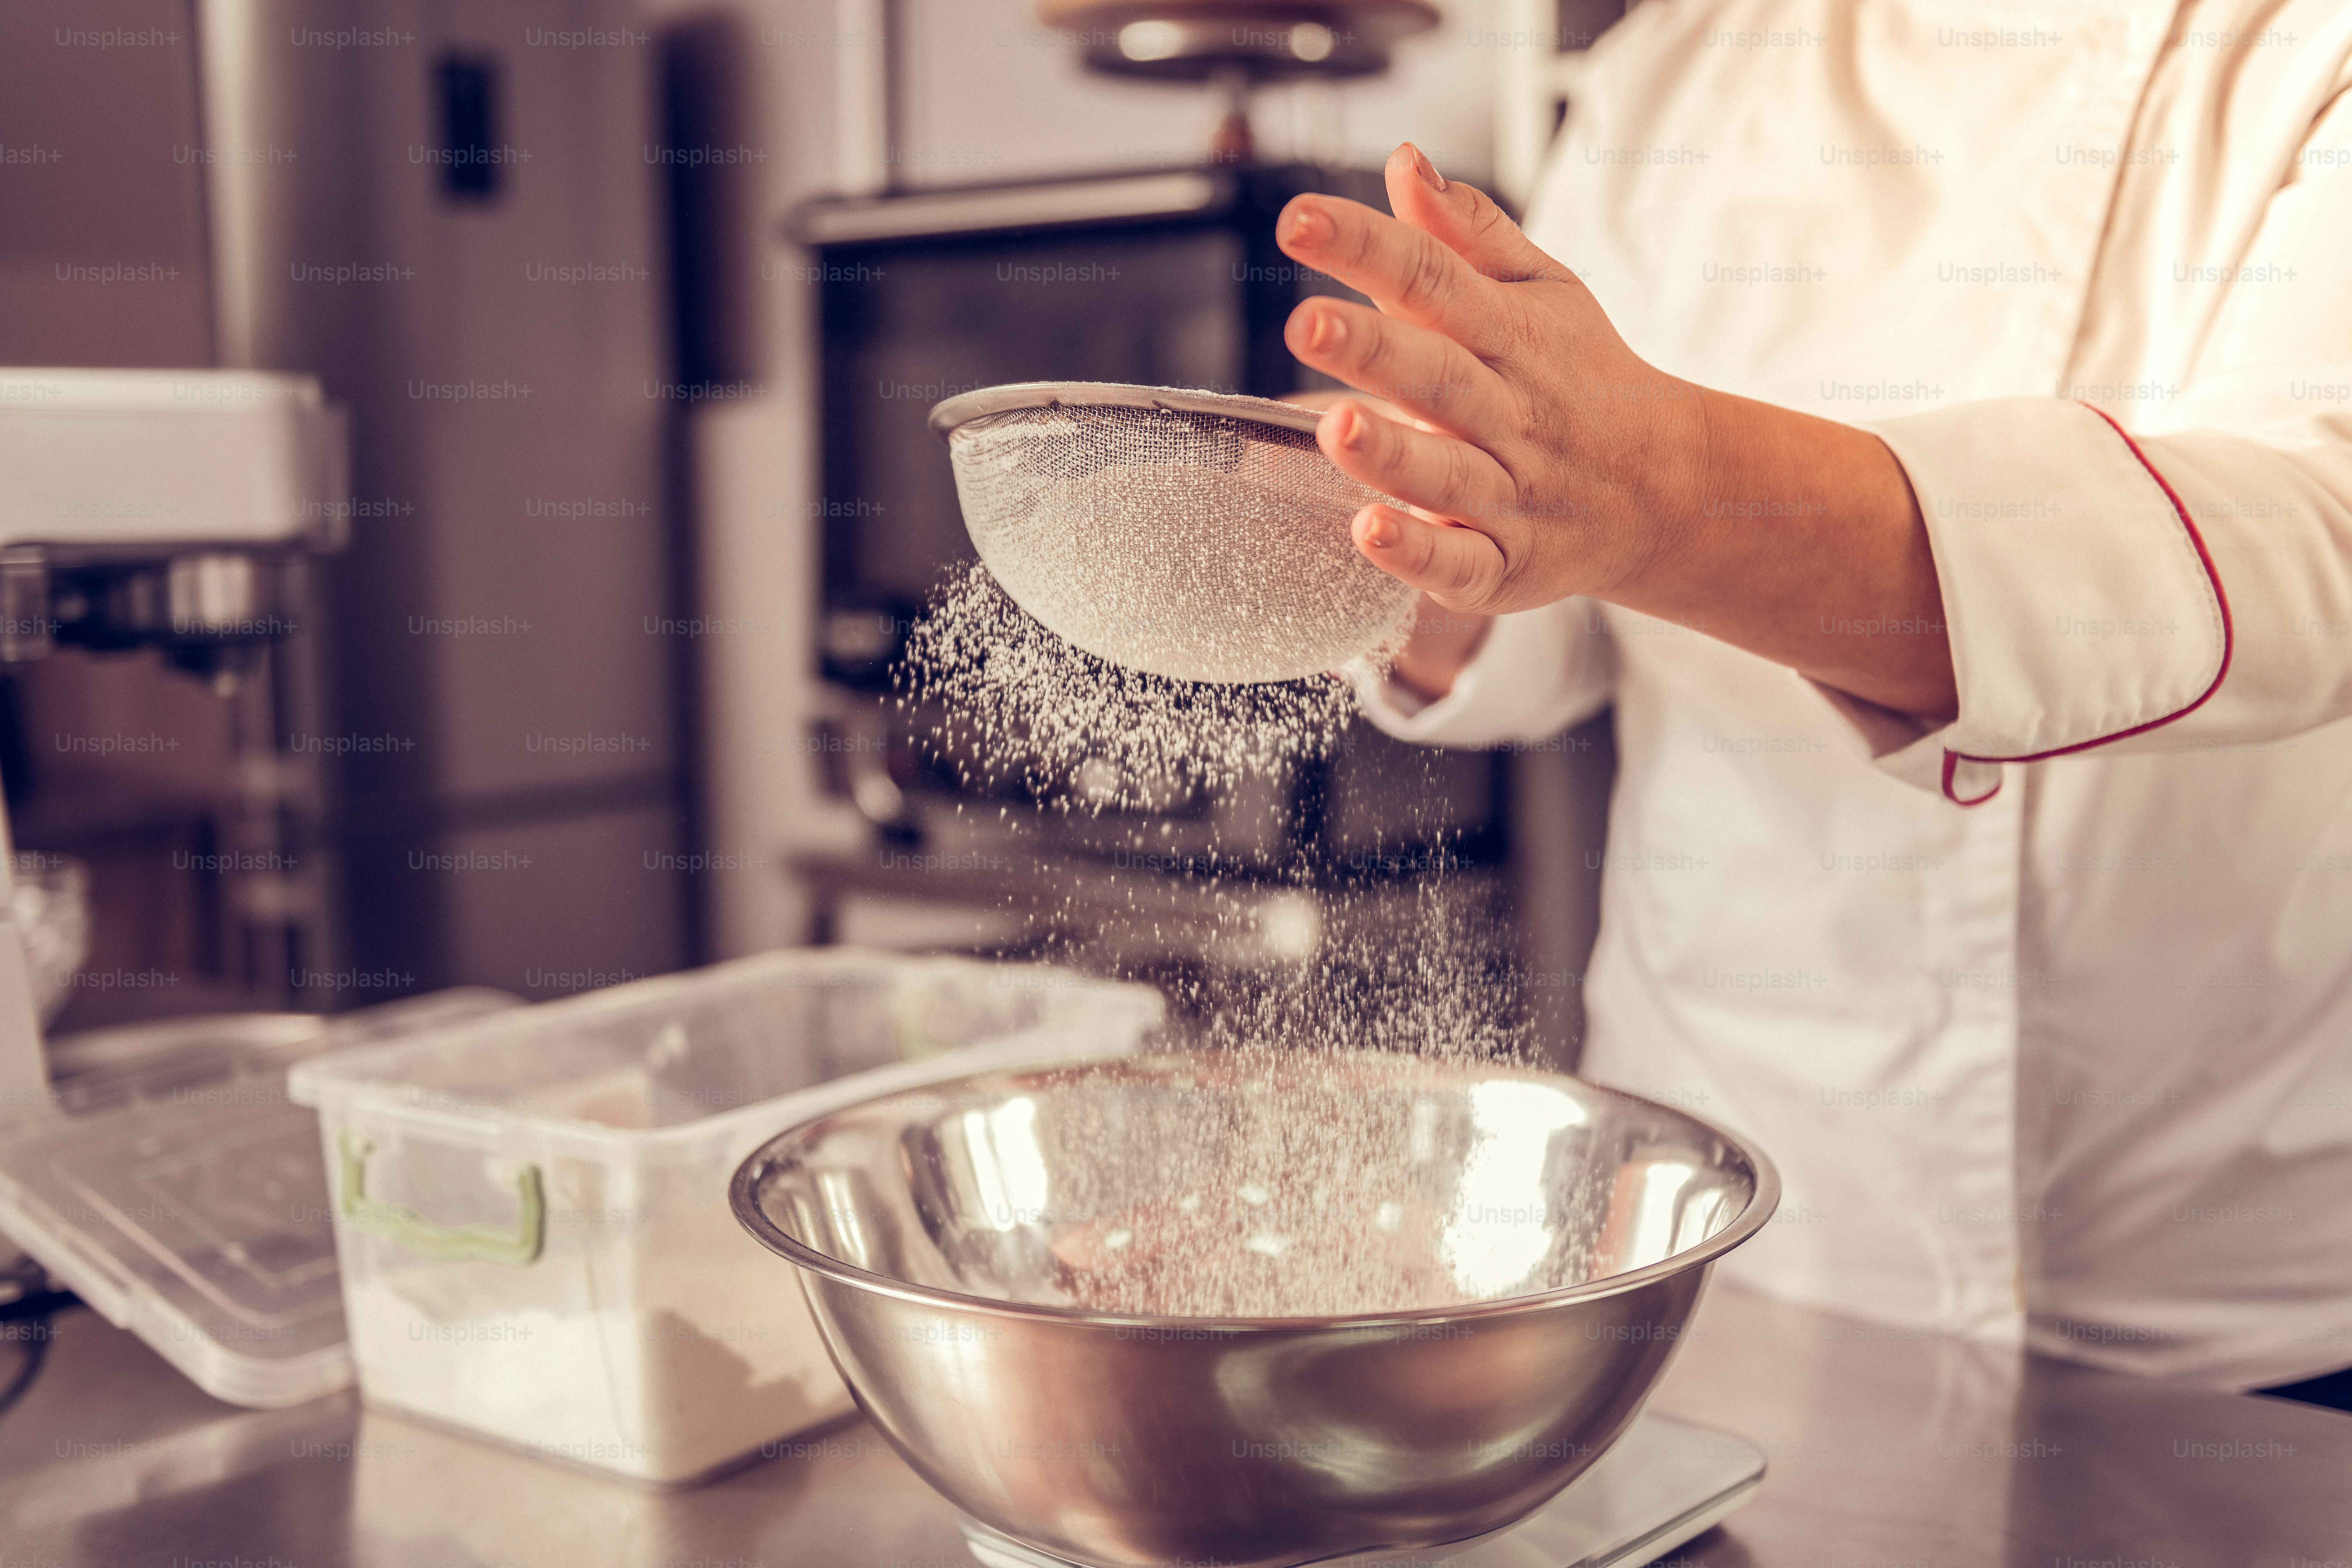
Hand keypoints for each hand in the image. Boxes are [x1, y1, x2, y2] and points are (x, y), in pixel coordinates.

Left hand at [1278, 144, 1958, 722]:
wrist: (1674, 488)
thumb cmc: (1585, 377)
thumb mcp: (1543, 291)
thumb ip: (1466, 233)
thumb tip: (1403, 162)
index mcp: (1510, 335)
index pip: (1431, 278)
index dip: (1365, 247)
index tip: (1297, 220)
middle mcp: (1509, 413)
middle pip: (1436, 374)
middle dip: (1372, 349)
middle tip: (1304, 324)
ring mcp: (1512, 494)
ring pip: (1446, 474)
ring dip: (1391, 453)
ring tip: (1336, 426)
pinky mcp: (1508, 567)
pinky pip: (1461, 566)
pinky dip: (1418, 555)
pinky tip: (1370, 533)